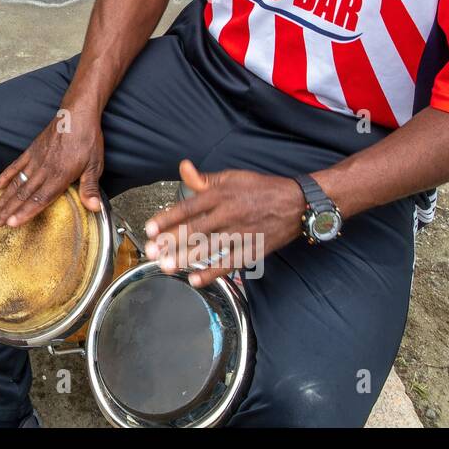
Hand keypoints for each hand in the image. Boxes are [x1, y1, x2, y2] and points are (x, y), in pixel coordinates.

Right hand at [0, 104, 104, 227]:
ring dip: (4, 198)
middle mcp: (45, 169)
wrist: (77, 115)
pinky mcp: (31, 151)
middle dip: (9, 210)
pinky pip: (15, 166)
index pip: (40, 198)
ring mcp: (35, 160)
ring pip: (17, 182)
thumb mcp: (95, 165)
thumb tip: (94, 207)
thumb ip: (90, 188)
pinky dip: (5, 176)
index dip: (26, 212)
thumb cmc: (87, 140)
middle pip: (24, 194)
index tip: (12, 223)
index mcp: (60, 175)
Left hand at [144, 160, 306, 286]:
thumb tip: (183, 167)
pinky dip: (213, 272)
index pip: (189, 207)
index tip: (150, 228)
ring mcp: (241, 233)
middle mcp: (229, 213)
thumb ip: (205, 179)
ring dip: (186, 258)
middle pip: (196, 230)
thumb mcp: (232, 177)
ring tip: (166, 266)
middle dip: (171, 242)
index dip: (168, 218)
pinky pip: (230, 263)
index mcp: (221, 194)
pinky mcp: (252, 249)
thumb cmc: (260, 189)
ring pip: (210, 248)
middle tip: (151, 252)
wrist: (297, 203)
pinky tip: (195, 280)